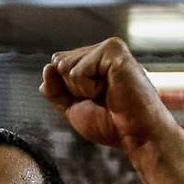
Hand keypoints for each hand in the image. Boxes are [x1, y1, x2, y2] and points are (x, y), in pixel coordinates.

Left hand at [40, 38, 177, 152]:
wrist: (136, 134)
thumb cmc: (110, 124)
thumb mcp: (73, 107)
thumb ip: (55, 90)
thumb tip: (47, 67)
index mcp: (94, 60)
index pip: (57, 64)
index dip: (66, 89)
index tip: (92, 100)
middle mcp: (101, 51)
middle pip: (59, 63)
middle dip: (72, 89)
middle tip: (101, 99)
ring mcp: (109, 48)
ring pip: (66, 66)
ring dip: (81, 89)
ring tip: (107, 94)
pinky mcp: (114, 51)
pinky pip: (78, 71)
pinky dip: (88, 88)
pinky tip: (111, 90)